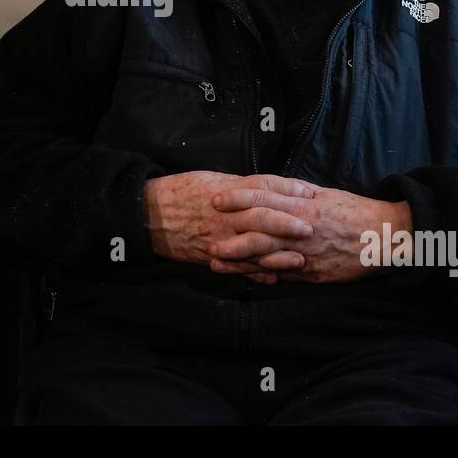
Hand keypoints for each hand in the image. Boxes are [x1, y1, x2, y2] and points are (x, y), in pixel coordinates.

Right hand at [144, 171, 316, 279]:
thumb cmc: (180, 192)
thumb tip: (267, 187)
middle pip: (261, 216)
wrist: (147, 213)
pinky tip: (274, 278)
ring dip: (277, 255)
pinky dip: (256, 273)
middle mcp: (223, 214)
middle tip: (310, 227)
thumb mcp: (210, 179)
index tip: (307, 192)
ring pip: (251, 247)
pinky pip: (236, 267)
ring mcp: (217, 237)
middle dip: (287, 223)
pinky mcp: (209, 255)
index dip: (286, 188)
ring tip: (300, 260)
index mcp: (226, 190)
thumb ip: (239, 185)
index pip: (261, 186)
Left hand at [208, 185, 412, 283]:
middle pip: (258, 230)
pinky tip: (244, 277)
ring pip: (265, 256)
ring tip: (215, 261)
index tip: (217, 198)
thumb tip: (272, 186)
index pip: (263, 198)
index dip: (237, 198)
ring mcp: (305, 254)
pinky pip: (282, 275)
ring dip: (237, 260)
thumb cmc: (354, 211)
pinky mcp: (312, 273)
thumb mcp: (325, 195)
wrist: (384, 236)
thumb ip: (297, 193)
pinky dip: (261, 276)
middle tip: (206, 234)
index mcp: (304, 206)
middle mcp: (301, 230)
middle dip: (230, 233)